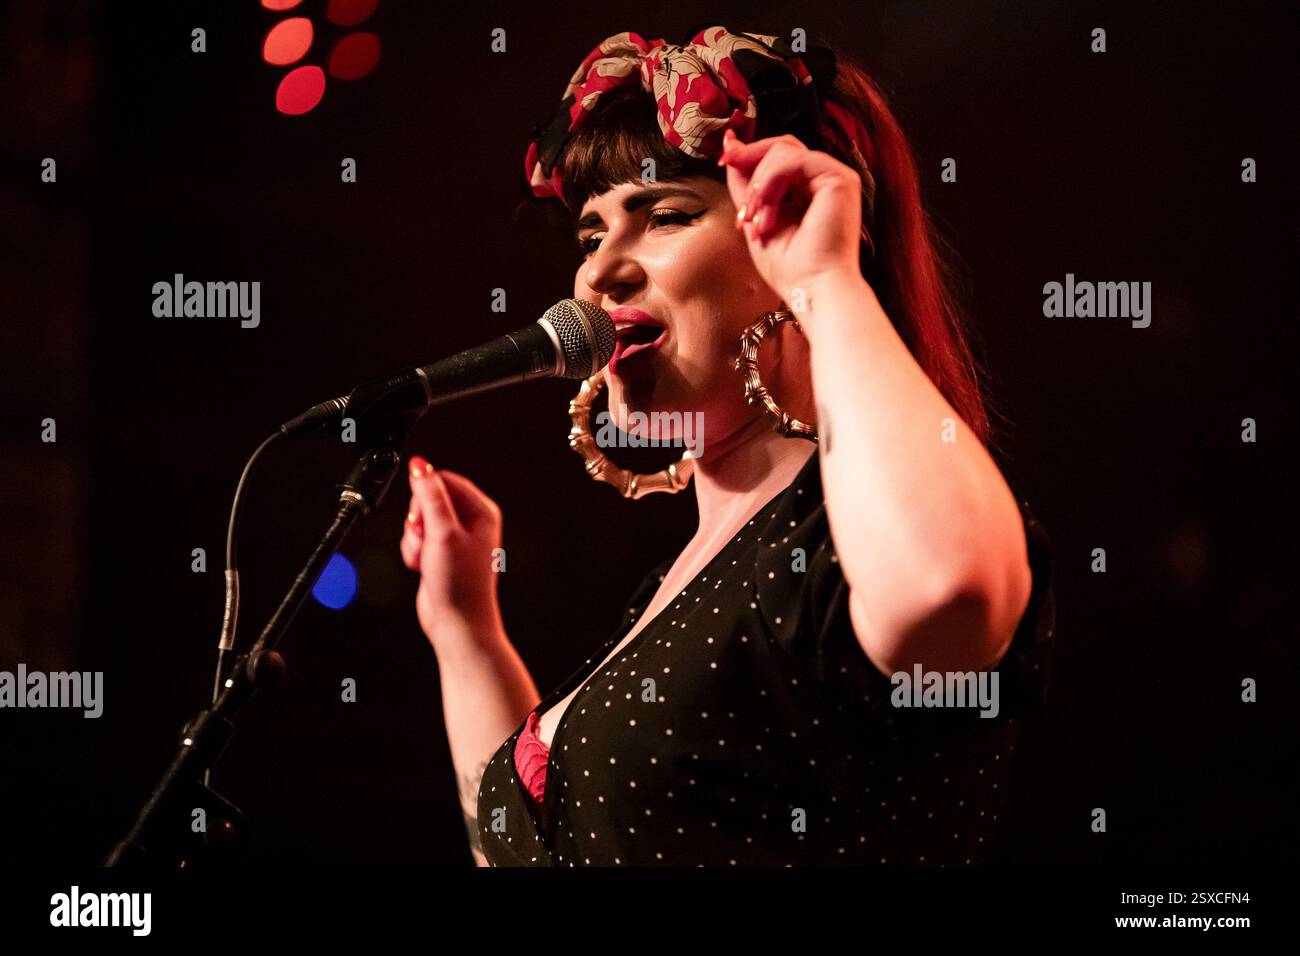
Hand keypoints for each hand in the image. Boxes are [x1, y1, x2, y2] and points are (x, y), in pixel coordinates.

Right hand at [399, 454, 503, 640]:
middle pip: (427, 499)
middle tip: (427, 541)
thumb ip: (429, 496)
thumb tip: (418, 464)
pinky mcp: (439, 552)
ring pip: (418, 520)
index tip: (422, 518)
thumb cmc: (459, 583)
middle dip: (418, 521)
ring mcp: (453, 538)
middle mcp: (469, 522)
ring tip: (426, 559)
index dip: (425, 495)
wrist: (456, 623)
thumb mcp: (442, 533)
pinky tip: (422, 567)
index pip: (444, 480)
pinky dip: (413, 552)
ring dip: (414, 539)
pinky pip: (415, 538)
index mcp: (481, 511)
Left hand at [719, 128, 864, 305]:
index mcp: (807, 189)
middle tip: (730, 174)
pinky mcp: (840, 179)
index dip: (750, 153)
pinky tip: (766, 209)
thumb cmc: (789, 266)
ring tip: (754, 217)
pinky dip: (771, 181)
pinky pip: (794, 159)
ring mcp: (834, 177)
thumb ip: (745, 183)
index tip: (725, 157)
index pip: (778, 156)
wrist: (810, 289)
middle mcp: (823, 180)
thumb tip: (730, 146)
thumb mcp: (755, 216)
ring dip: (759, 183)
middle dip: (750, 161)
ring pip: (783, 151)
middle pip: (781, 146)